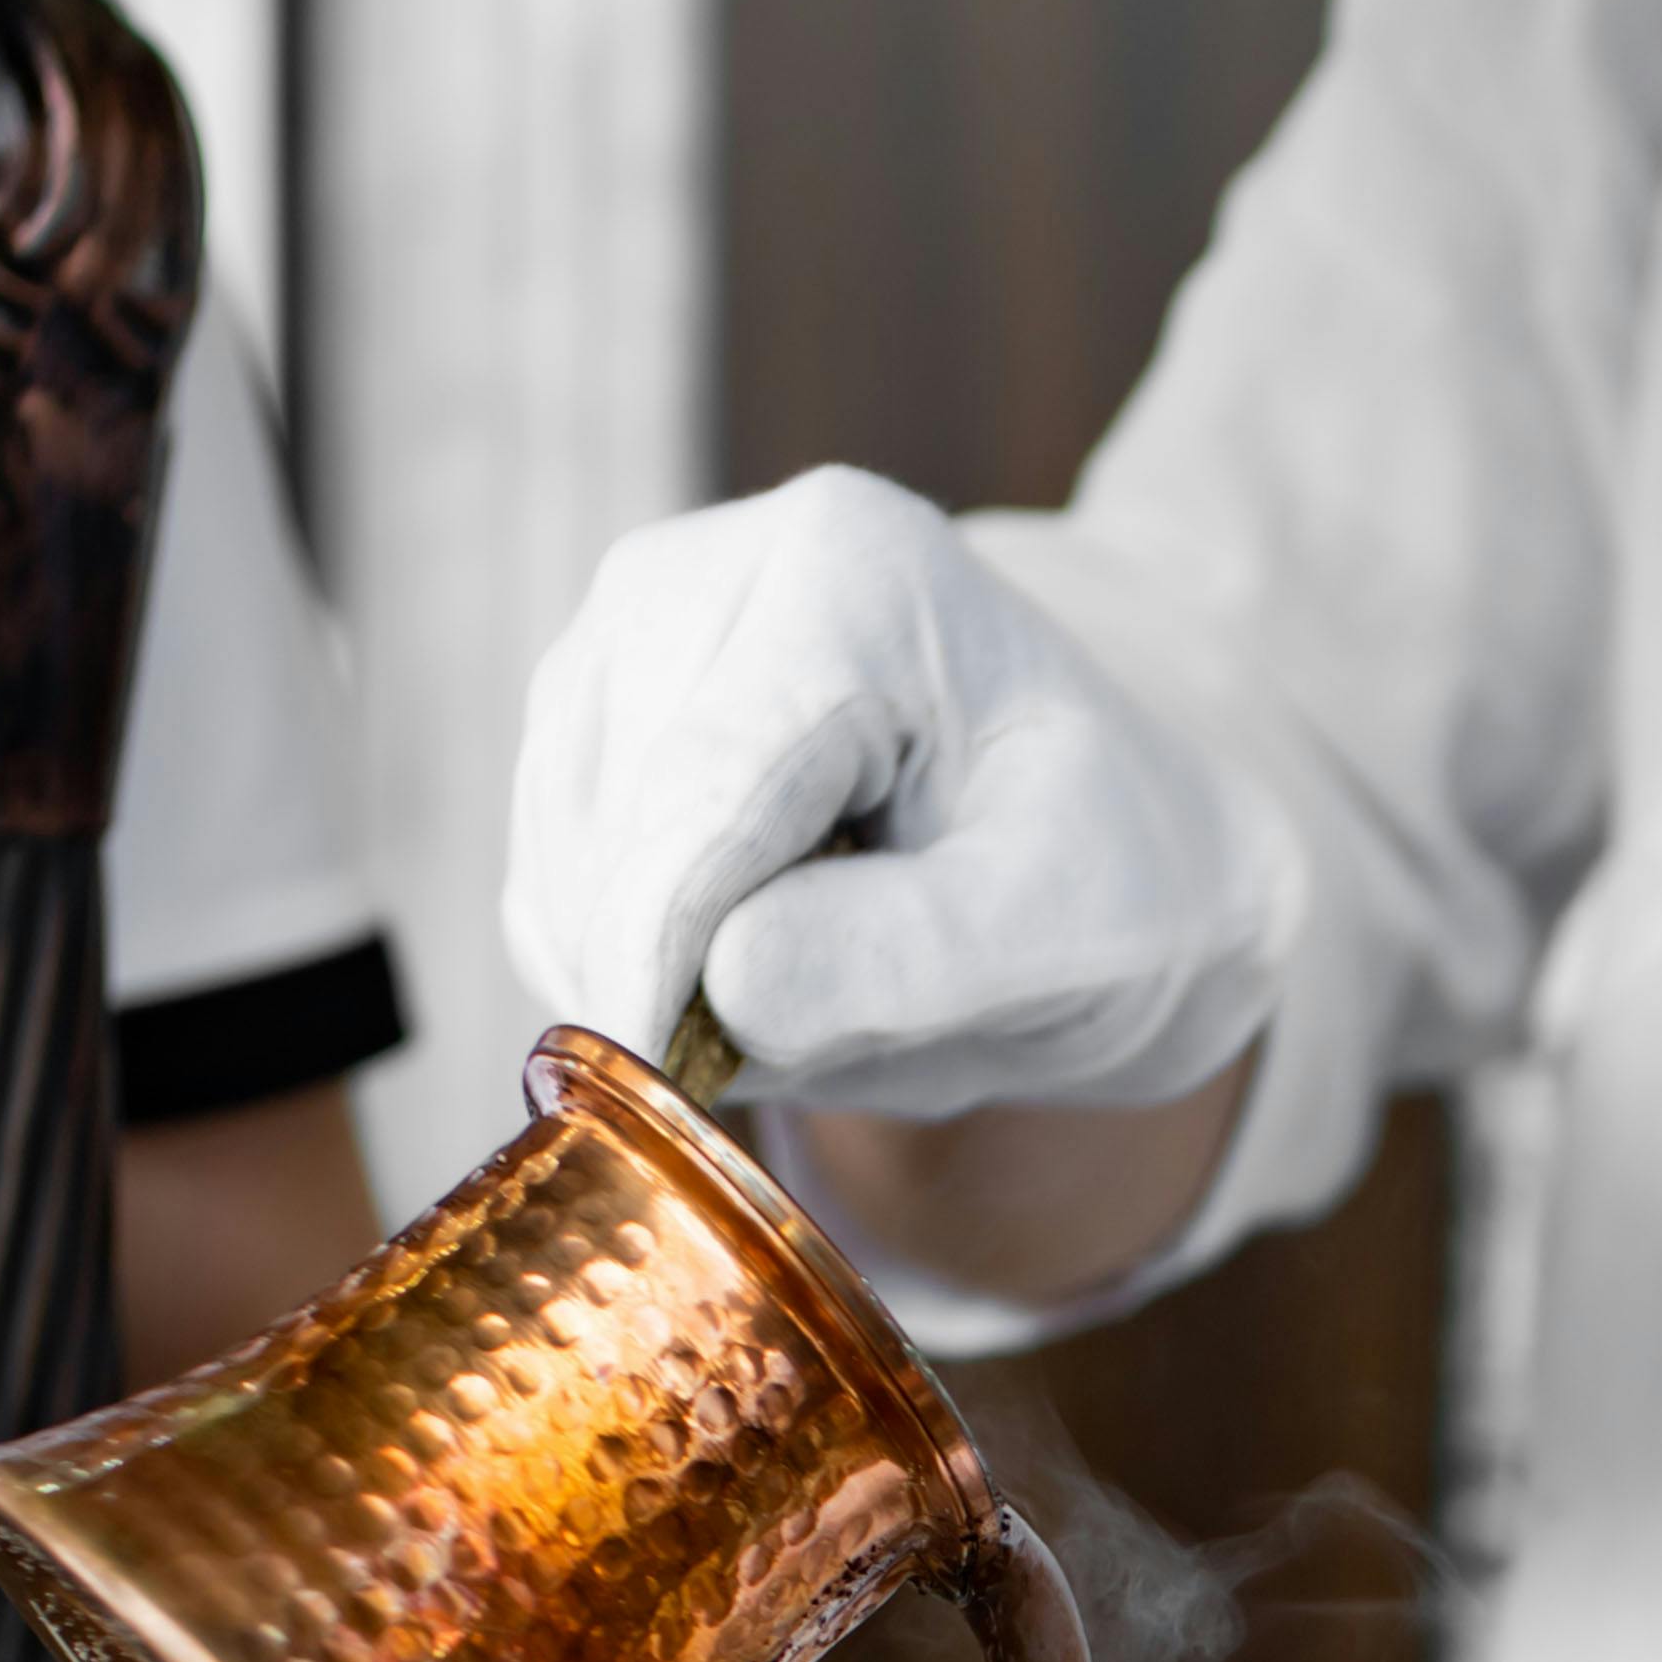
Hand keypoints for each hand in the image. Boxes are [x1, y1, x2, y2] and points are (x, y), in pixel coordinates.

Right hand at [501, 464, 1300, 1119]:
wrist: (1108, 824)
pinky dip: (637, 972)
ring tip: (836, 973)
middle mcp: (698, 571)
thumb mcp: (1067, 925)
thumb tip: (721, 985)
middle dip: (694, 981)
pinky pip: (553, 898)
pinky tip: (767, 957)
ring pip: (564, 878)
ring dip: (666, 985)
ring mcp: (617, 637)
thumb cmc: (1107, 870)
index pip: (701, 795)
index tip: (653, 1089)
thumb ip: (906, 954)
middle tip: (860, 1019)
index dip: (658, 961)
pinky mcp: (580, 721)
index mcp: (847, 575)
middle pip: (619, 841)